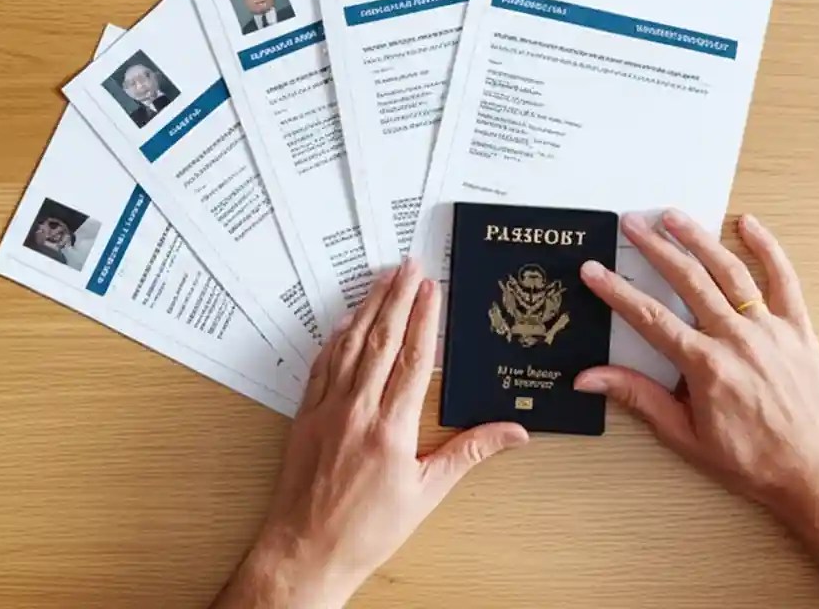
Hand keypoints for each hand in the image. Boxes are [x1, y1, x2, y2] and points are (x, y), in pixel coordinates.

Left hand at [213, 260, 529, 608]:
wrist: (306, 552)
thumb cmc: (365, 531)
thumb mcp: (427, 493)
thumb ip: (469, 452)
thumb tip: (514, 433)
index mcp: (391, 429)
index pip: (415, 360)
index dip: (425, 319)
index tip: (432, 290)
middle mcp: (357, 411)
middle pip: (381, 341)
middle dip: (398, 298)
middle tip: (409, 266)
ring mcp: (326, 410)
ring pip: (350, 346)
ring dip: (368, 308)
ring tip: (382, 279)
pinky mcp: (304, 417)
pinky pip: (321, 365)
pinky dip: (335, 338)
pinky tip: (346, 321)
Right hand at [575, 211, 818, 517]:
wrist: (813, 471)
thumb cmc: (750, 460)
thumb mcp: (685, 436)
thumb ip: (638, 398)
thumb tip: (589, 379)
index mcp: (706, 367)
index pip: (650, 318)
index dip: (617, 292)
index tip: (594, 270)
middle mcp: (737, 340)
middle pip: (688, 282)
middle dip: (656, 249)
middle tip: (632, 224)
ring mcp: (770, 330)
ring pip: (730, 271)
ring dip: (700, 239)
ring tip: (674, 216)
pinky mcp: (798, 329)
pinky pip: (783, 279)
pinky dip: (767, 248)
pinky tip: (748, 224)